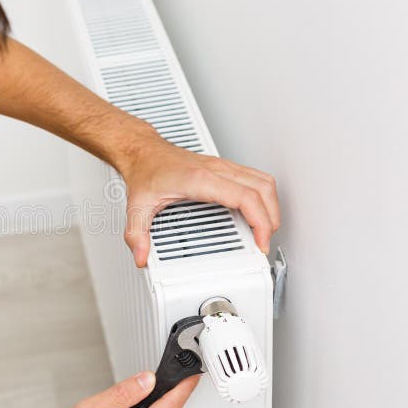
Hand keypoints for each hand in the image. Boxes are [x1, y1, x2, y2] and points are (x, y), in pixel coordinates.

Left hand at [118, 132, 280, 266]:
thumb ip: (137, 234)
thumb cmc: (146, 171)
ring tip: (265, 229)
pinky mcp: (224, 167)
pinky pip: (254, 178)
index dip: (260, 221)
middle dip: (270, 218)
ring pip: (263, 181)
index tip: (260, 241)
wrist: (144, 151)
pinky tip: (255, 212)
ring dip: (271, 206)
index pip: (245, 197)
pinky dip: (262, 197)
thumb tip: (140, 256)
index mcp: (200, 179)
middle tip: (264, 241)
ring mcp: (222, 166)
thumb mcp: (137, 205)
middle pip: (262, 189)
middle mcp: (216, 169)